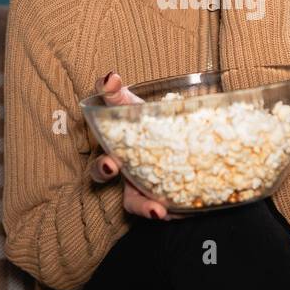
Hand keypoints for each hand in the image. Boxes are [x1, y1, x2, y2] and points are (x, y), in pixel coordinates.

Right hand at [89, 72, 190, 220]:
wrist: (167, 127)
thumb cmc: (142, 118)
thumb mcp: (130, 103)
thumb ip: (116, 92)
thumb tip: (109, 77)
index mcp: (115, 158)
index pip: (103, 168)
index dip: (104, 170)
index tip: (112, 165)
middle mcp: (127, 179)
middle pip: (131, 200)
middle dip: (128, 194)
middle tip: (143, 192)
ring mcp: (145, 189)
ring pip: (140, 205)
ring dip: (148, 209)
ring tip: (160, 212)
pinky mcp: (165, 195)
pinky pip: (167, 208)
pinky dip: (176, 210)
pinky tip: (186, 208)